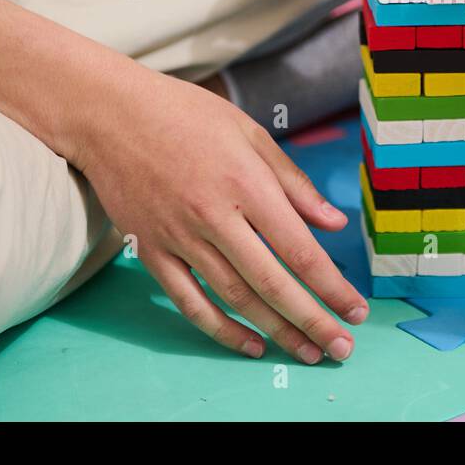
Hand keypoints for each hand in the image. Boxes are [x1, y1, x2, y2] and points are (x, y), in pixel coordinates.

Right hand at [77, 64, 368, 363]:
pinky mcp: (150, 249)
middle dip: (312, 320)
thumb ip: (294, 183)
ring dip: (274, 330)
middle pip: (271, 282)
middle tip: (341, 348)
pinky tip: (250, 345)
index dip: (331, 285)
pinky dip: (220, 329)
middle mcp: (213, 215)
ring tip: (306, 351)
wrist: (108, 113)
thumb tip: (334, 224)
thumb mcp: (250, 133)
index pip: (298, 248)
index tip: (356, 309)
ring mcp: (178, 236)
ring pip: (233, 297)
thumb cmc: (185, 114)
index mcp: (245, 182)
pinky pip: (188, 301)